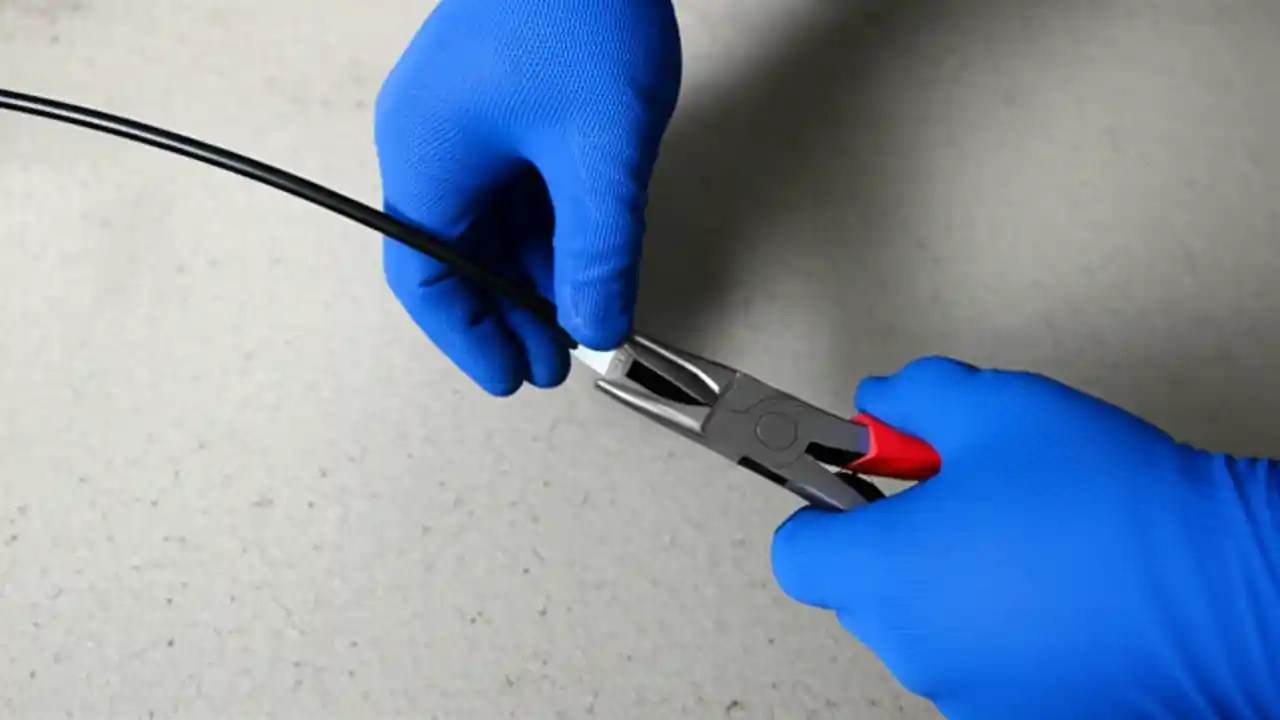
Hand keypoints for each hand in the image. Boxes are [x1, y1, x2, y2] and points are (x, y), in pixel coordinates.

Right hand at [375, 0, 680, 394]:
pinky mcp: (498, 98)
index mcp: (428, 162)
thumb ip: (599, 254)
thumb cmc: (575, 13)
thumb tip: (596, 326)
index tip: (513, 377)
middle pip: (457, 257)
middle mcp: (431, 143)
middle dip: (508, 314)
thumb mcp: (600, 155)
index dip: (470, 339)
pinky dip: (545, 228)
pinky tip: (581, 254)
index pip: (428, 280)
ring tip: (577, 317)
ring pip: (488, 224)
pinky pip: (510, 184)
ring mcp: (463, 118)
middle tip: (554, 359)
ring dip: (531, 274)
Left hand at [772, 357, 1279, 718]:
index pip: (797, 553)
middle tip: (959, 496)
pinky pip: (979, 666)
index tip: (859, 484)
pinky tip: (1057, 594)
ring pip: (924, 628)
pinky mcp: (1017, 718)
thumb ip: (912, 396)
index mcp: (887, 572)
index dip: (821, 509)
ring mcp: (966, 694)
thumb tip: (878, 402)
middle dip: (895, 540)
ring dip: (950, 587)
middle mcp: (914, 647)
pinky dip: (999, 632)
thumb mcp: (995, 407)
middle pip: (861, 589)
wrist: (1227, 590)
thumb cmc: (1115, 507)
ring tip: (1025, 542)